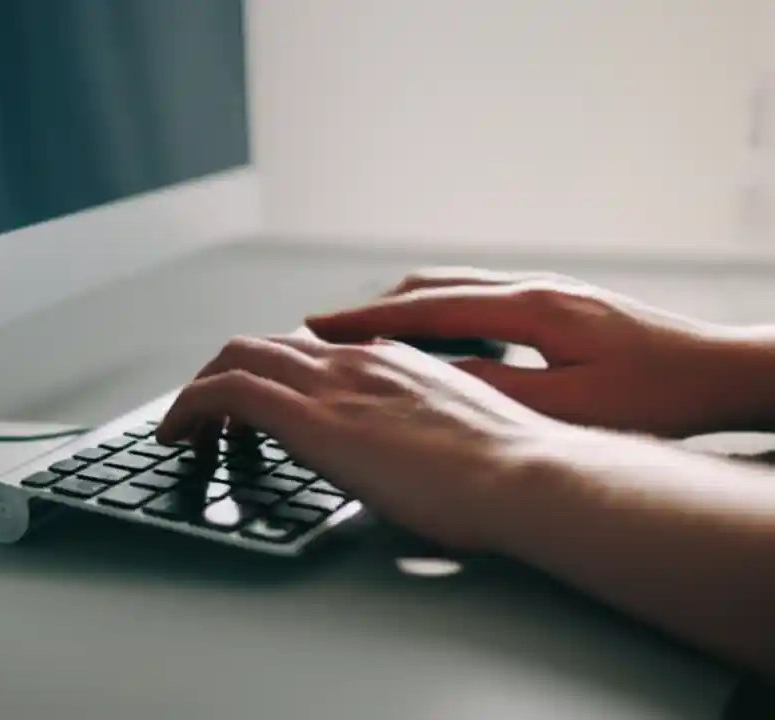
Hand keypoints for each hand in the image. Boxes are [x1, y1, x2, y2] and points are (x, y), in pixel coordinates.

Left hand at [156, 335, 572, 549]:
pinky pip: (224, 392)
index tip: (261, 405)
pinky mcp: (308, 416)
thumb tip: (409, 463)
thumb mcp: (457, 441)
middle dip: (228, 375)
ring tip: (187, 431)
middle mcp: (356, 360)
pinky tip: (175, 438)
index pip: (314, 351)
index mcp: (393, 362)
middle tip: (210, 417)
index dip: (277, 372)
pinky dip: (189, 407)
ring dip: (203, 392)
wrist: (524, 475)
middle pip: (266, 345)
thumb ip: (422, 435)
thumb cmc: (508, 475)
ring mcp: (331, 382)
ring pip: (237, 357)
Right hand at [305, 267, 763, 436]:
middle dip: (372, 307)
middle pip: (432, 286)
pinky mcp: (559, 303)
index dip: (365, 319)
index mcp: (529, 308)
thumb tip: (424, 378)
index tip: (317, 326)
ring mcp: (547, 290)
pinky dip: (437, 311)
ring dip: (402, 306)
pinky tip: (429, 335)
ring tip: (361, 332)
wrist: (720, 370)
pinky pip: (479, 297)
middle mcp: (533, 288)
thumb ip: (492, 389)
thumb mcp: (566, 405)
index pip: (427, 308)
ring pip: (455, 287)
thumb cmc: (655, 396)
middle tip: (323, 330)